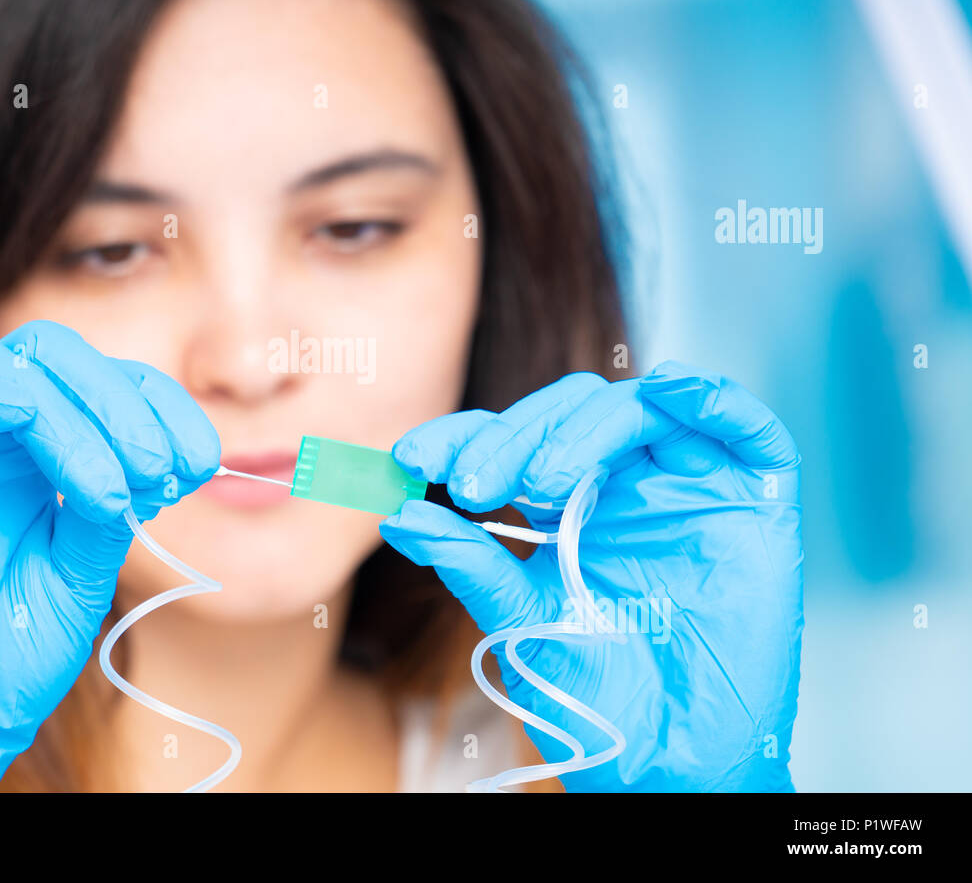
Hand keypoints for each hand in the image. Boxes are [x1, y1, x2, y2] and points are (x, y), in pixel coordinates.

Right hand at [0, 320, 219, 790]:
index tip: (202, 462)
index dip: (158, 404)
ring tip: (99, 490)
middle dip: (115, 403)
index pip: (105, 383)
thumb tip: (159, 453)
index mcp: (47, 450)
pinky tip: (1, 418)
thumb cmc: (12, 650)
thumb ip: (108, 501)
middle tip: (151, 470)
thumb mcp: (83, 568)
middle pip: (50, 356)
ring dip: (57, 412)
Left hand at [380, 361, 803, 790]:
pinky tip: (673, 389)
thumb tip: (398, 516)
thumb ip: (469, 563)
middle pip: (574, 411)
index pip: (516, 440)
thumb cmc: (596, 698)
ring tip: (541, 483)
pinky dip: (717, 400)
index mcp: (569, 502)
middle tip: (474, 486)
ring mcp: (690, 487)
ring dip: (586, 429)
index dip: (465, 436)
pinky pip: (748, 432)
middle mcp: (628, 483)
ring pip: (643, 409)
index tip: (410, 460)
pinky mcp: (755, 504)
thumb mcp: (522, 620)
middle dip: (516, 437)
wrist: (670, 763)